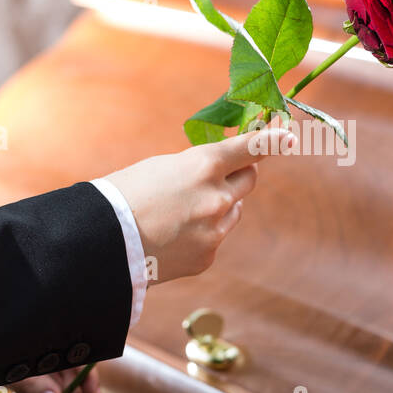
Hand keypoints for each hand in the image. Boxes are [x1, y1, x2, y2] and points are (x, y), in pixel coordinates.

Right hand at [103, 127, 294, 282]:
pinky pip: (215, 238)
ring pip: (232, 211)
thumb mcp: (161, 167)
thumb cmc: (123, 195)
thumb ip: (195, 169)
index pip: (250, 148)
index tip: (290, 135)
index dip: (272, 140)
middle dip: (240, 174)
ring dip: (219, 206)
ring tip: (180, 211)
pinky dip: (201, 234)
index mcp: (204, 166)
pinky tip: (173, 236)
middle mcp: (217, 198)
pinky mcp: (208, 256)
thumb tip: (215, 178)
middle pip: (249, 180)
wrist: (102, 243)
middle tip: (225, 172)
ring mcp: (215, 230)